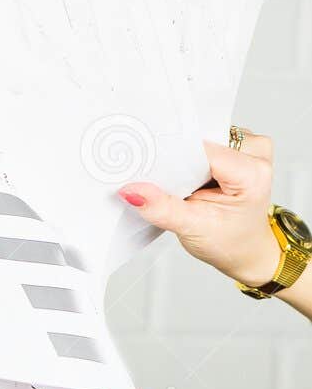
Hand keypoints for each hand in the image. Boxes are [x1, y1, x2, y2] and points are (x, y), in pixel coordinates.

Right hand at [118, 131, 277, 286]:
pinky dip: (194, 157)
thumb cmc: (230, 241)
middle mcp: (257, 153)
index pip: (204, 150)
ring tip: (182, 183)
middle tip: (163, 180)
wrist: (246, 250)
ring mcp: (250, 148)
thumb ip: (161, 208)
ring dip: (188, 158)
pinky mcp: (241, 148)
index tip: (149, 168)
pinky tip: (191, 176)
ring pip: (205, 138)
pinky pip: (210, 141)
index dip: (174, 158)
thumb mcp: (192, 228)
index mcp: (253, 173)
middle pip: (205, 141)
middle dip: (179, 158)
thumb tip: (132, 191)